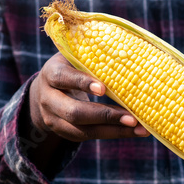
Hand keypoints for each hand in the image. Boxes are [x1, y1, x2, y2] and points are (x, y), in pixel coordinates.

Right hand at [27, 53, 148, 141]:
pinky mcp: (64, 132)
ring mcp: (53, 119)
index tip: (104, 89)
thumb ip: (93, 53)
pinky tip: (133, 131)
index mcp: (51, 73)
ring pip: (82, 130)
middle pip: (74, 112)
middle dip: (105, 115)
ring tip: (139, 129)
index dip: (82, 83)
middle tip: (132, 118)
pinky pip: (88, 136)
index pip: (63, 78)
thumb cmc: (71, 66)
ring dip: (113, 131)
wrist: (44, 90)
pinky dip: (112, 133)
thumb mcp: (74, 56)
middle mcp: (48, 99)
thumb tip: (129, 48)